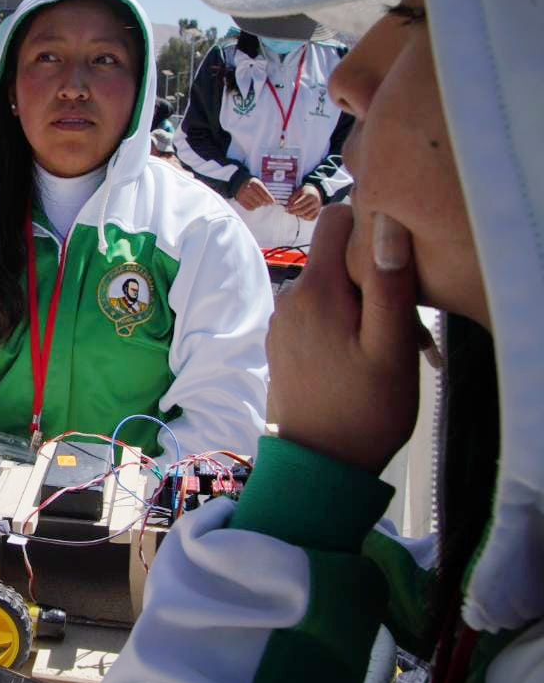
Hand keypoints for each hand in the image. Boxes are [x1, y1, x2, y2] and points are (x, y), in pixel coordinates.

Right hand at [235, 177, 276, 209]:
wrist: (237, 181)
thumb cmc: (251, 182)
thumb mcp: (258, 182)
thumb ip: (264, 190)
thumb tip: (271, 201)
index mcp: (254, 182)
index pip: (264, 193)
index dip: (269, 199)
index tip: (273, 202)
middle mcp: (248, 188)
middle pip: (260, 201)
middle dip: (264, 203)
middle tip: (266, 203)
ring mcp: (242, 195)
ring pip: (255, 205)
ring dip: (258, 204)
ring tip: (258, 202)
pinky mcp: (239, 199)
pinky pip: (249, 208)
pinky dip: (253, 207)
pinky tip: (253, 203)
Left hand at [267, 205, 419, 472]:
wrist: (319, 464)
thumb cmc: (364, 408)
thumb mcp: (390, 346)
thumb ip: (388, 283)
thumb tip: (385, 221)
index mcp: (315, 290)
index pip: (336, 219)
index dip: (371, 227)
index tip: (396, 265)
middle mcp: (289, 296)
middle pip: (337, 256)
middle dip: (372, 276)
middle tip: (399, 324)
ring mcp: (282, 320)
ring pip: (330, 286)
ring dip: (360, 304)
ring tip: (381, 348)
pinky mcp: (283, 341)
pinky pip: (317, 312)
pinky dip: (342, 323)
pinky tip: (359, 358)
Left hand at [286, 184, 322, 218]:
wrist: (316, 191)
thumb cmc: (305, 191)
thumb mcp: (298, 191)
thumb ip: (292, 198)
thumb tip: (288, 206)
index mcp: (310, 196)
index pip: (299, 204)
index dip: (292, 207)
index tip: (287, 208)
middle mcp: (315, 202)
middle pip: (302, 211)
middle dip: (294, 212)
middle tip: (289, 211)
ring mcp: (317, 208)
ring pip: (307, 216)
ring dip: (299, 215)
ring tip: (295, 212)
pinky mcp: (318, 212)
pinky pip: (312, 219)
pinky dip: (306, 218)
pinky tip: (302, 214)